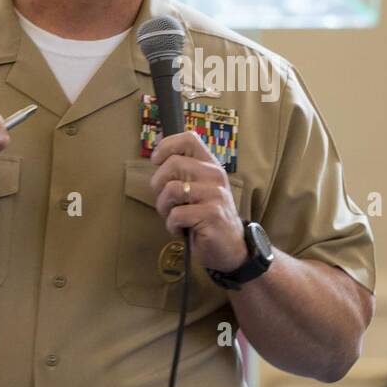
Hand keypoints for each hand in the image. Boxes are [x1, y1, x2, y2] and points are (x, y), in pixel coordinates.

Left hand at [149, 130, 247, 272]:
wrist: (230, 248)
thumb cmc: (207, 217)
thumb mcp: (198, 189)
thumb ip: (183, 173)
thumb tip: (156, 157)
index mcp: (210, 165)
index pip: (189, 139)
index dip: (166, 146)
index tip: (156, 161)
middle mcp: (215, 175)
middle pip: (173, 164)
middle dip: (158, 185)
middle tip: (166, 202)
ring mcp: (215, 194)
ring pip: (171, 189)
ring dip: (164, 208)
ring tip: (174, 218)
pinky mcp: (212, 214)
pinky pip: (176, 214)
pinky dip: (172, 226)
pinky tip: (182, 230)